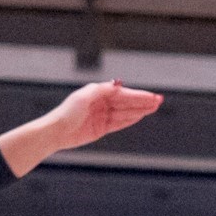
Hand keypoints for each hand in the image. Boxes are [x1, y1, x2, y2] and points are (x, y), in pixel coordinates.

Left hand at [41, 80, 164, 150]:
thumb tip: (118, 84)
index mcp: (98, 92)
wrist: (56, 132)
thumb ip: (101, 90)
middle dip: (143, 101)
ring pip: (125, 112)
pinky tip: (140, 116)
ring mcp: (102, 116)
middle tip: (159, 101)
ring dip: (140, 110)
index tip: (152, 96)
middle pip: (127, 102)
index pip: (123, 93)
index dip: (138, 95)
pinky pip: (119, 123)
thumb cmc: (67, 112)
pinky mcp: (101, 128)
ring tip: (154, 108)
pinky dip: (130, 119)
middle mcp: (102, 103)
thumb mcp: (83, 97)